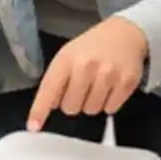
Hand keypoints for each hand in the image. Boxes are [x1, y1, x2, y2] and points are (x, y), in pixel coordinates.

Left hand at [27, 17, 147, 129]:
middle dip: (73, 102)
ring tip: (96, 84)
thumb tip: (51, 106)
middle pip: (71, 108)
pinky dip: (108, 103)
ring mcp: (108, 75)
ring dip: (91, 103)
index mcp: (67, 59)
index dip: (40, 110)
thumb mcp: (67, 56)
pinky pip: (110, 109)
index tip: (34, 126)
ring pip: (91, 110)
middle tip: (81, 87)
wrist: (124, 33)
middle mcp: (86, 66)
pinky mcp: (126, 83)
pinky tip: (109, 86)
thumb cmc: (91, 47)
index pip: (49, 89)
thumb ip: (56, 80)